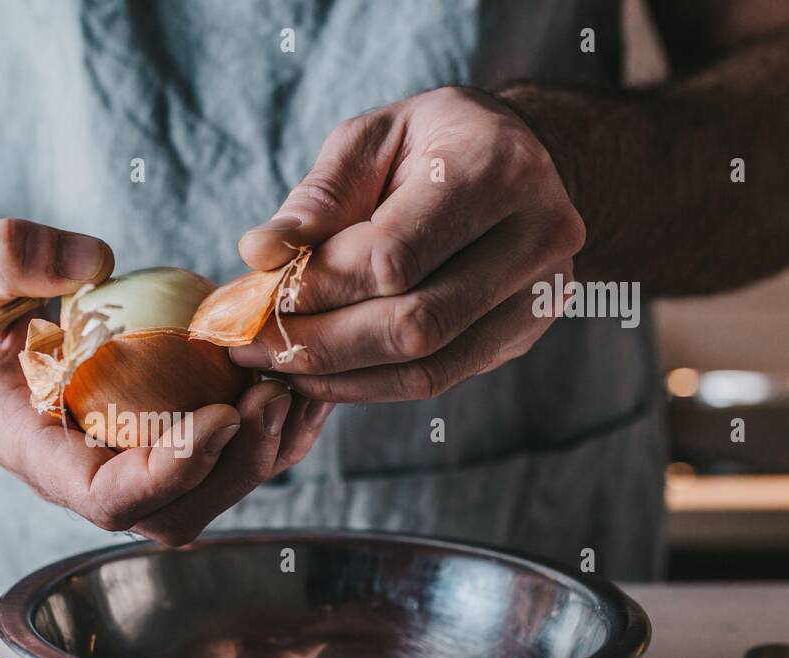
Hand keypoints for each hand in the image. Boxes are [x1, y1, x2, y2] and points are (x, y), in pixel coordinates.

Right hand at [0, 218, 332, 545]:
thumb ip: (12, 257)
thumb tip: (95, 261)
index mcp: (36, 452)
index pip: (106, 497)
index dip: (167, 472)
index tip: (216, 417)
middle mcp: (87, 473)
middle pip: (173, 511)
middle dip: (232, 465)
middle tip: (271, 393)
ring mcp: (127, 464)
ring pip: (208, 495)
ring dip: (260, 452)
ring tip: (292, 384)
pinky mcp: (159, 441)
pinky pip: (223, 460)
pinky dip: (268, 433)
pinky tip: (296, 383)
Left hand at [235, 86, 584, 401]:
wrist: (519, 161)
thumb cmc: (429, 144)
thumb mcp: (371, 140)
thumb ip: (317, 197)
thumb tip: (259, 254)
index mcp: (497, 167)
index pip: (394, 257)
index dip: (319, 287)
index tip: (258, 298)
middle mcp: (539, 234)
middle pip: (415, 323)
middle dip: (321, 343)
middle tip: (250, 347)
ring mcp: (539, 294)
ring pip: (427, 367)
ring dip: (339, 377)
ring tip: (276, 365)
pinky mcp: (523, 334)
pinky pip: (437, 380)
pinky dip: (368, 385)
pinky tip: (320, 375)